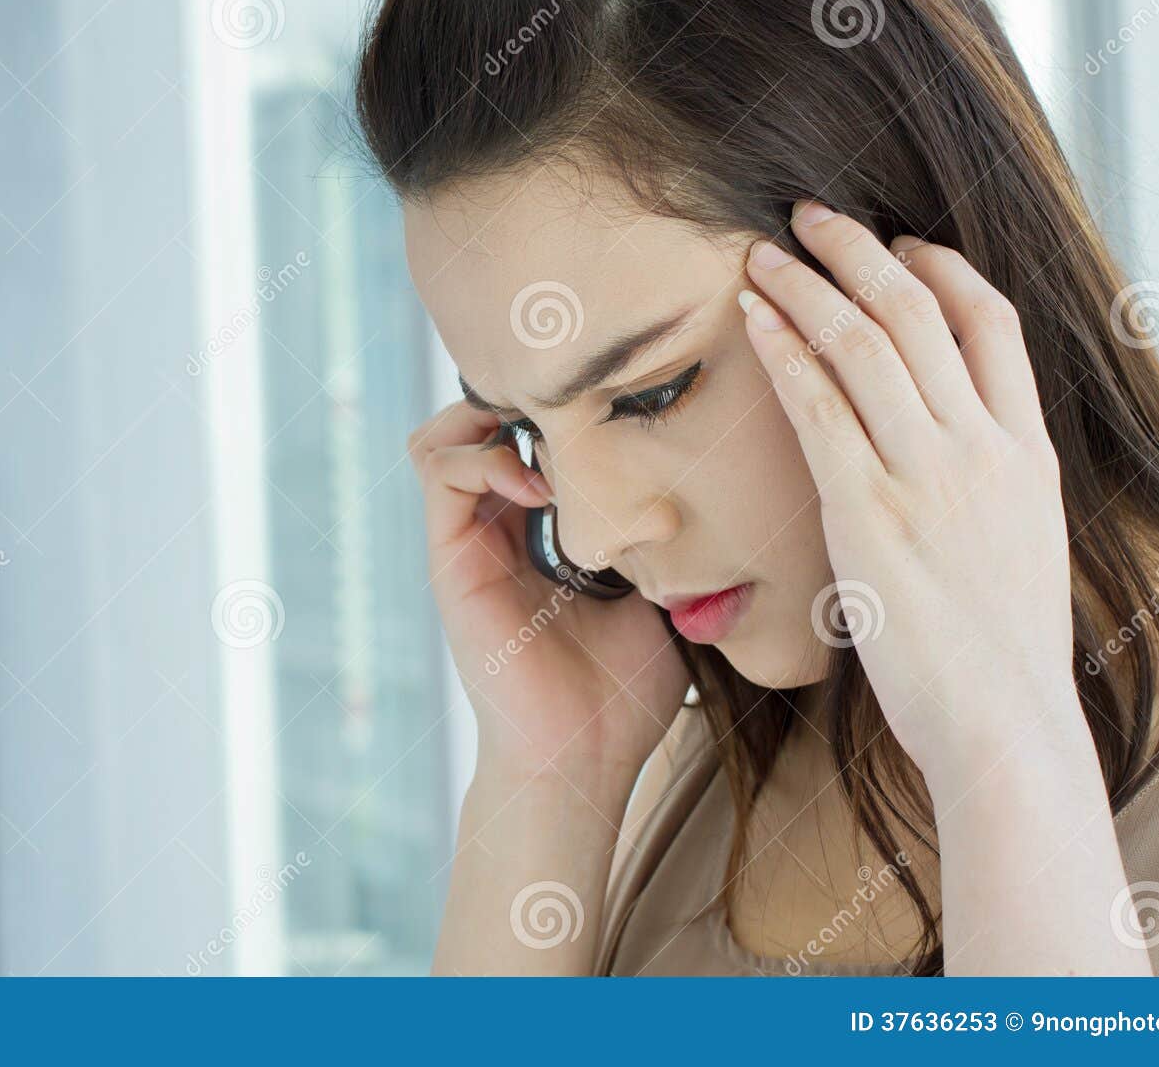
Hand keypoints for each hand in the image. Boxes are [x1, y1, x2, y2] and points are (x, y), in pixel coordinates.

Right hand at [408, 400, 693, 789]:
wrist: (583, 759)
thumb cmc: (622, 694)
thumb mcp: (658, 599)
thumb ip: (662, 545)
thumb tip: (718, 490)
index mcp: (539, 536)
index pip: (525, 441)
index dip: (557, 411)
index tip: (613, 408)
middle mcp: (496, 531)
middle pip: (475, 424)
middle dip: (517, 400)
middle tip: (572, 410)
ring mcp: (468, 544)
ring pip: (442, 437)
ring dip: (488, 420)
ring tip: (544, 445)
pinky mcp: (450, 561)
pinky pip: (440, 474)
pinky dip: (483, 459)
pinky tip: (537, 490)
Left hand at [740, 200, 1080, 798]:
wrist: (1002, 722)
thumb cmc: (1001, 650)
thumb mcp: (1021, 546)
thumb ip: (989, 484)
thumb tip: (948, 453)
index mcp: (1027, 453)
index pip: (993, 326)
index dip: (943, 270)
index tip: (904, 242)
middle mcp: (982, 448)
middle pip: (921, 314)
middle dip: (862, 252)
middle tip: (813, 216)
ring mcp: (928, 474)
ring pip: (866, 344)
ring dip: (808, 287)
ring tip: (765, 253)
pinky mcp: (869, 509)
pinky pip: (821, 407)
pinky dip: (786, 352)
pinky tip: (756, 320)